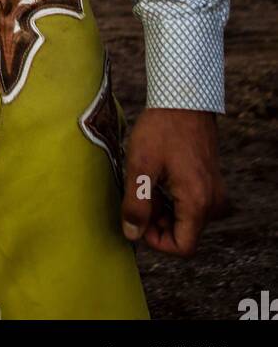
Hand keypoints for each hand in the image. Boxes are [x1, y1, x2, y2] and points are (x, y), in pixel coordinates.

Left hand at [121, 108, 229, 256]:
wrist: (183, 99)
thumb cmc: (162, 128)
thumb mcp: (141, 165)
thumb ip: (136, 203)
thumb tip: (132, 233)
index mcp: (197, 202)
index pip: (182, 247)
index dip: (156, 240)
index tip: (138, 218)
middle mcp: (212, 202)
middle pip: (184, 233)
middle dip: (157, 222)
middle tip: (138, 196)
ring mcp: (214, 192)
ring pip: (187, 219)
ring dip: (164, 210)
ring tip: (147, 183)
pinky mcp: (211, 182)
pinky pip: (192, 204)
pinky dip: (173, 199)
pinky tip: (158, 177)